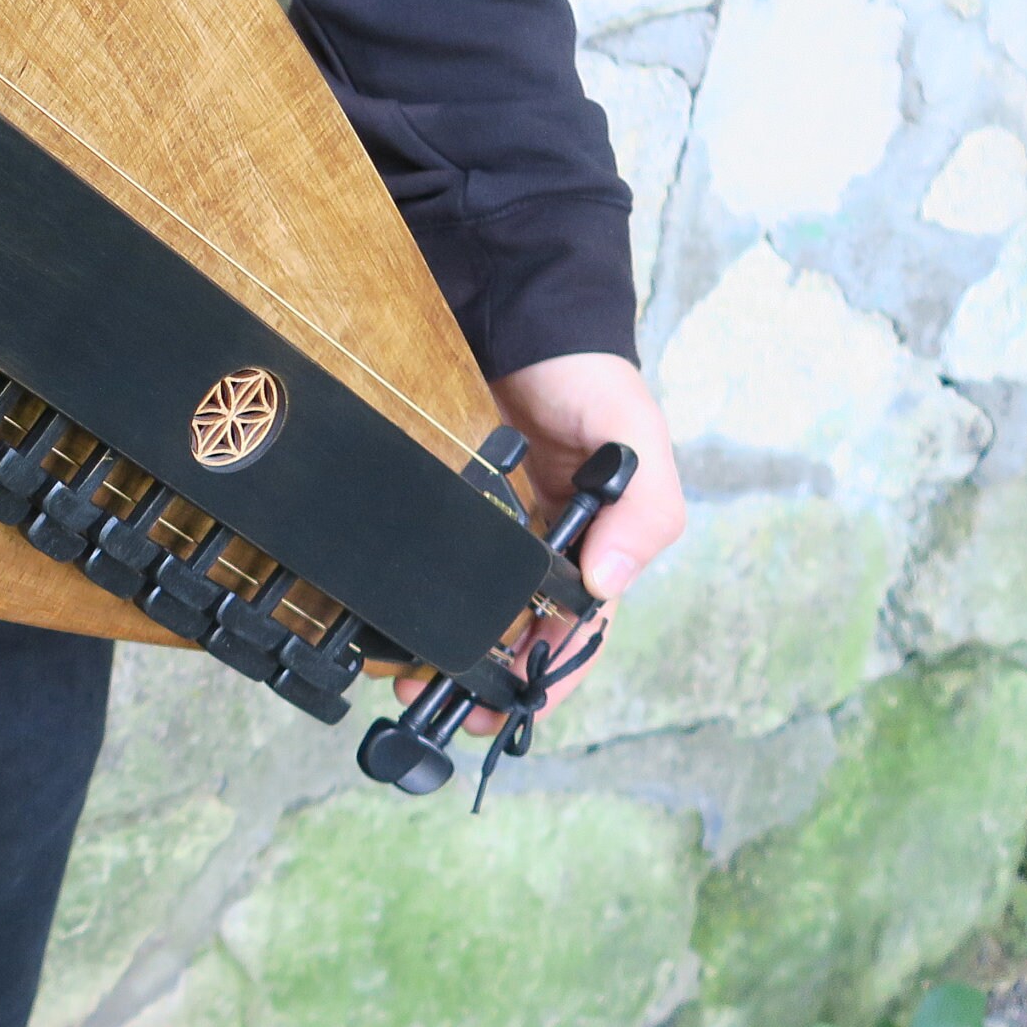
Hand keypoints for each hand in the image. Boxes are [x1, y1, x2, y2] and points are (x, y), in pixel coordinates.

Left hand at [400, 349, 684, 730]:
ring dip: (442, 642)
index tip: (514, 710)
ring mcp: (492, 525)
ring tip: (403, 675)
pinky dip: (411, 591)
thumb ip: (642, 509)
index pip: (581, 628)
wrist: (520, 316)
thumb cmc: (590, 379)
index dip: (552, 674)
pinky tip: (385, 616)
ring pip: (469, 603)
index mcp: (599, 543)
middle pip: (517, 629)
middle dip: (485, 673)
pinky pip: (431, 558)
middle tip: (441, 704)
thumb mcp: (634, 436)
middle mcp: (544, 544)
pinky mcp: (448, 501)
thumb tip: (608, 583)